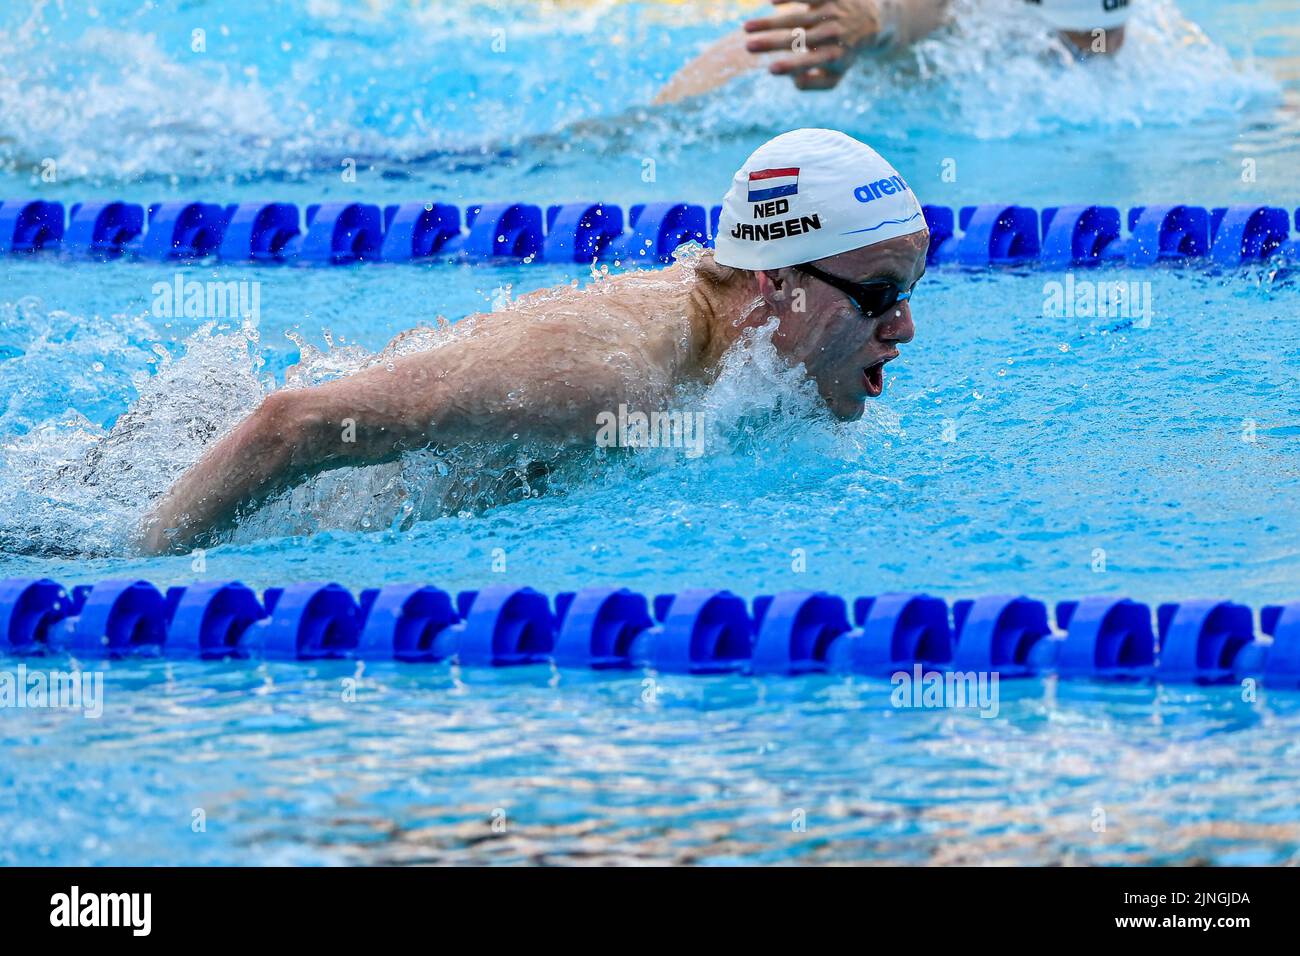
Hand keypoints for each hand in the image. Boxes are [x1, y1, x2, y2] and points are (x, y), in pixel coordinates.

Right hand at [743, 0, 885, 89]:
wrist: (872, 22)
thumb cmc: (844, 53)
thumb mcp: (835, 76)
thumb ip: (812, 84)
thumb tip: (791, 78)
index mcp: (834, 55)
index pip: (810, 62)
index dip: (791, 66)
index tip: (771, 70)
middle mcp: (833, 33)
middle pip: (797, 38)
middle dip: (771, 43)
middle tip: (748, 47)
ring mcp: (831, 12)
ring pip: (795, 17)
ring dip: (768, 22)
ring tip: (746, 27)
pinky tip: (770, 2)